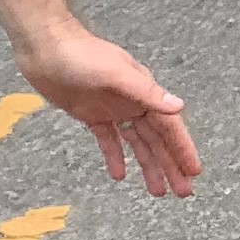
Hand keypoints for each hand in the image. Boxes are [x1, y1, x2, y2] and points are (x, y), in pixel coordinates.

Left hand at [15, 21, 201, 196]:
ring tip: (158, 191)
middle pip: (157, 139)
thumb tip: (178, 105)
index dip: (182, 149)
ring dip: (148, 165)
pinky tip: (119, 175)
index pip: (169, 127)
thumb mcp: (115, 73)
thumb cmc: (81, 56)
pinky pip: (108, 140)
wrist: (45, 47)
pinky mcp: (92, 115)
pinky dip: (115, 156)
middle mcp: (133, 102)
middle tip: (183, 192)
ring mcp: (113, 109)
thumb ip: (146, 91)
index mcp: (143, 92)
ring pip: (137, 143)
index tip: (194, 172)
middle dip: (170, 165)